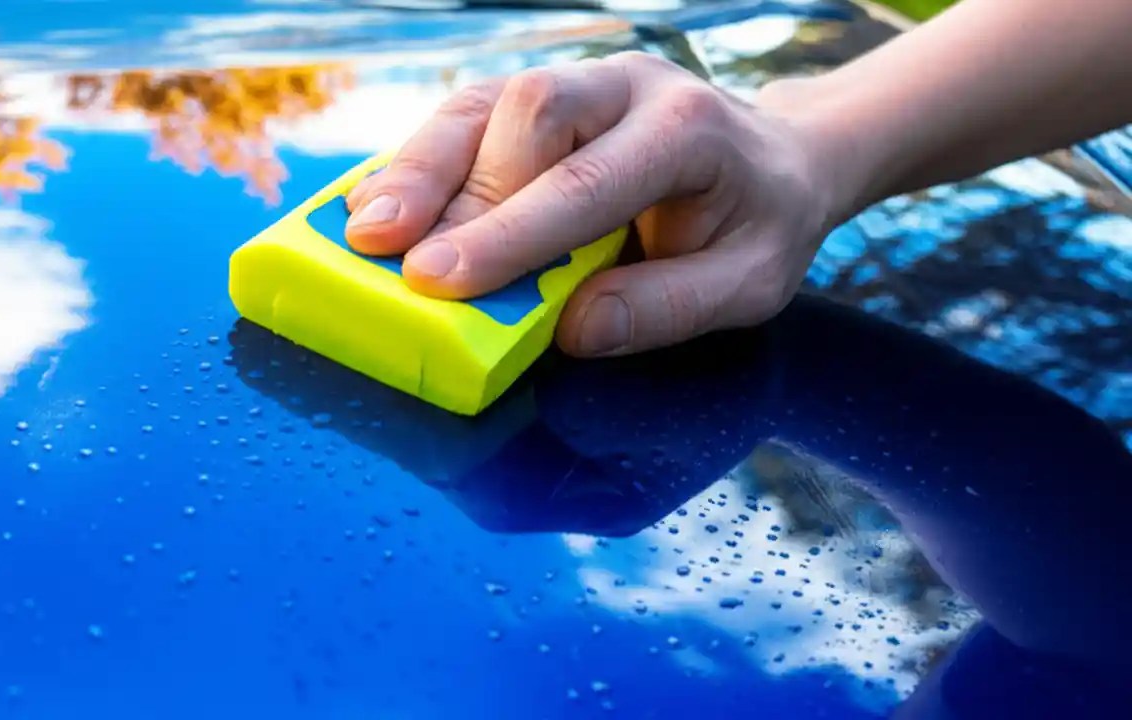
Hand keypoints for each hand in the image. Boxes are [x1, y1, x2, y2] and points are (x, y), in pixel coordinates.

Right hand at [343, 51, 839, 356]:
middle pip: (526, 111)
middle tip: (392, 255)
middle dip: (452, 186)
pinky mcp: (540, 99)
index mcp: (687, 131)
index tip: (440, 279)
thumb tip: (569, 329)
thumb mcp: (750, 282)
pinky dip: (421, 161)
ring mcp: (579, 84)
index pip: (587, 181)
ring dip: (418, 168)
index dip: (508, 231)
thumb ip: (667, 307)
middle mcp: (626, 87)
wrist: (777, 158)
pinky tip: (380, 201)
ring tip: (362, 229)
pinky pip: (469, 117)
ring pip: (483, 102)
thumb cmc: (760, 224)